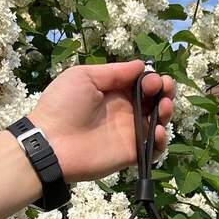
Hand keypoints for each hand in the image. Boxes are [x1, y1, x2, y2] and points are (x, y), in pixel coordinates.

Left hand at [26, 60, 174, 183]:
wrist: (51, 142)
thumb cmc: (63, 105)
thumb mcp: (84, 76)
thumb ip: (114, 72)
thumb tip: (140, 65)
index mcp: (114, 92)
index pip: (141, 84)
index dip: (151, 79)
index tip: (151, 80)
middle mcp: (124, 111)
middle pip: (154, 100)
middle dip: (165, 91)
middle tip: (164, 89)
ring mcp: (129, 133)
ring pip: (158, 122)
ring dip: (167, 111)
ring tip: (164, 107)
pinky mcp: (130, 153)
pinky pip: (153, 149)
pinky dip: (161, 140)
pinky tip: (156, 130)